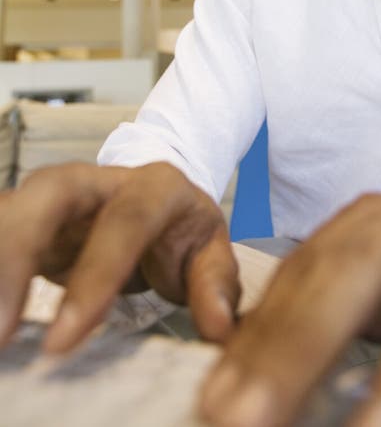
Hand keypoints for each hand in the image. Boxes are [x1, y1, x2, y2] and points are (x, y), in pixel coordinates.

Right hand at [0, 161, 238, 352]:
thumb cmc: (179, 230)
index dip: (95, 275)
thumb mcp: (208, 250)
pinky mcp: (23, 219)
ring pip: (9, 212)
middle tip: (0, 332)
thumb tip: (219, 328)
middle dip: (15, 256)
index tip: (65, 339)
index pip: (126, 221)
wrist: (153, 199)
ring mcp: (51, 196)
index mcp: (153, 186)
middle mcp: (94, 181)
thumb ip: (215, 285)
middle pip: (47, 198)